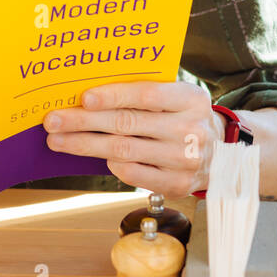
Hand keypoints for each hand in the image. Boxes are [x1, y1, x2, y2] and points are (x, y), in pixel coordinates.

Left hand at [43, 81, 225, 197]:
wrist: (224, 155)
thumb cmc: (187, 117)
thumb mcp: (178, 96)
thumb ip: (146, 92)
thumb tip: (92, 93)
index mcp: (190, 99)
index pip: (145, 95)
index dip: (112, 95)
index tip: (82, 98)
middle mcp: (190, 130)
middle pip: (127, 124)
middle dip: (84, 122)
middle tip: (53, 121)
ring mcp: (184, 160)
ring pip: (123, 151)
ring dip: (85, 146)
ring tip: (58, 140)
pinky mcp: (177, 184)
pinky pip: (133, 174)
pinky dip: (111, 165)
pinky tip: (95, 157)